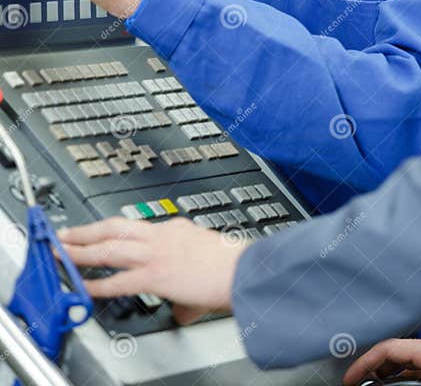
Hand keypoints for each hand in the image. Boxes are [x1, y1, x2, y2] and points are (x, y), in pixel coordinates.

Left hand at [58, 216, 248, 322]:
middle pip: (115, 227)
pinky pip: (119, 280)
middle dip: (88, 230)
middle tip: (67, 232)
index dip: (117, 232)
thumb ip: (190, 286)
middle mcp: (163, 235)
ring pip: (110, 247)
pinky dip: (99, 285)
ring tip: (63, 251)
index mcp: (177, 229)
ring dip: (82, 250)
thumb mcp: (208, 265)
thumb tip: (185, 306)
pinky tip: (85, 287)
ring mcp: (157, 253)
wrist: (244, 268)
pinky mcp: (156, 275)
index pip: (139, 228)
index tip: (104, 234)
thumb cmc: (233, 265)